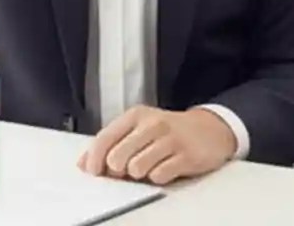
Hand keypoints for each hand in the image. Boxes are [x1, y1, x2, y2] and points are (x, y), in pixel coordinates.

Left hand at [77, 106, 236, 184]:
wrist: (209, 129)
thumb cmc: (167, 132)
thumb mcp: (138, 130)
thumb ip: (111, 144)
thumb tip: (83, 163)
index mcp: (136, 116)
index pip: (105, 138)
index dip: (94, 159)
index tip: (93, 172)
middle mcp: (152, 124)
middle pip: (118, 157)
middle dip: (118, 170)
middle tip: (127, 169)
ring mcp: (170, 139)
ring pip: (137, 168)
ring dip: (139, 175)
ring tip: (148, 167)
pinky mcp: (186, 155)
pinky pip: (159, 176)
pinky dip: (158, 177)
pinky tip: (165, 168)